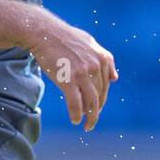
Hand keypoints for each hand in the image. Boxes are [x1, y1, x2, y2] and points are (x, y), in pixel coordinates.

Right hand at [28, 14, 117, 131]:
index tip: (97, 108)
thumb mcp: (90, 43)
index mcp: (102, 58)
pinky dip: (76, 114)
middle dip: (96, 110)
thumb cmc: (64, 37)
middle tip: (91, 121)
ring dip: (90, 117)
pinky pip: (75, 103)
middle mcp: (95, 66)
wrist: (43, 33)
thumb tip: (115, 78)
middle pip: (99, 95)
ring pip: (90, 102)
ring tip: (87, 126)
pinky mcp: (68, 80)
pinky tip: (75, 120)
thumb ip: (104, 60)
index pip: (105, 85)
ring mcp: (82, 74)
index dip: (101, 99)